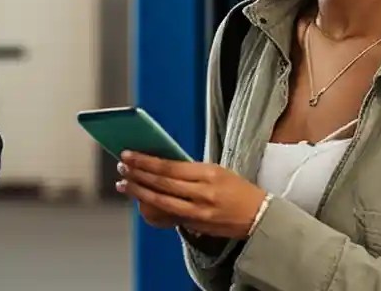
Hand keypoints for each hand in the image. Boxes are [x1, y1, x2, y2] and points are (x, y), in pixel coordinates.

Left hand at [116, 151, 266, 238]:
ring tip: (123, 185)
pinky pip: (170, 215)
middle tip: (121, 167)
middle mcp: (202, 193)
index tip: (129, 155)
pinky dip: (153, 207)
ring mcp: (198, 212)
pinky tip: (141, 201)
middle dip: (137, 175)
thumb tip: (161, 165)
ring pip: (161, 201)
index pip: (169, 167)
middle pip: (161, 183)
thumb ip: (189, 170)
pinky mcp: (196, 225)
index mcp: (207, 173)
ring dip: (139, 192)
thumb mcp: (216, 171)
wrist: (259, 216)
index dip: (145, 161)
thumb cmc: (237, 189)